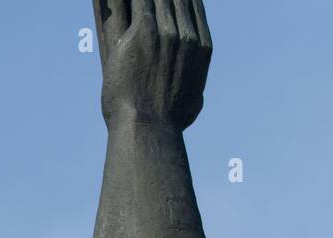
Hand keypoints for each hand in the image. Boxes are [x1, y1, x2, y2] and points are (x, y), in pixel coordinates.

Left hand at [92, 0, 211, 129]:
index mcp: (201, 48)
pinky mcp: (142, 31)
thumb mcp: (191, 106)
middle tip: (145, 2)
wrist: (149, 129)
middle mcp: (186, 35)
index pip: (193, 6)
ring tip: (131, 2)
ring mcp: (166, 32)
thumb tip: (196, 97)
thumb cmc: (165, 126)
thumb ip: (195, 93)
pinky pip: (133, 1)